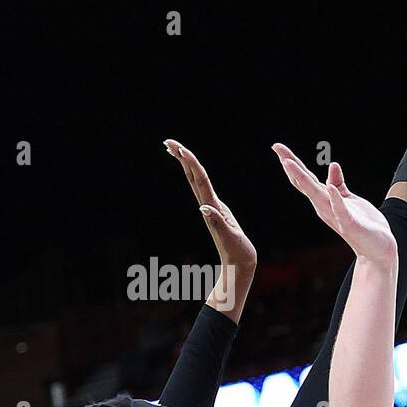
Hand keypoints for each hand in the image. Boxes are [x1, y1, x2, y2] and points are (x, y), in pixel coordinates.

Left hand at [165, 139, 255, 271]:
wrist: (239, 265)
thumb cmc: (237, 252)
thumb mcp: (228, 237)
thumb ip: (217, 223)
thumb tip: (204, 208)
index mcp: (211, 207)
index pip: (199, 179)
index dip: (190, 162)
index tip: (179, 148)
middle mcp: (208, 205)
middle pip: (192, 177)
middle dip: (181, 158)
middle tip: (168, 142)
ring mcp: (212, 208)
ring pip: (196, 181)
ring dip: (186, 165)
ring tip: (175, 150)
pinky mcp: (217, 211)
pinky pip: (205, 189)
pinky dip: (198, 177)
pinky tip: (195, 172)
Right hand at [272, 146, 395, 261]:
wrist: (378, 248)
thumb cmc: (363, 223)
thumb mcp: (348, 199)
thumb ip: (338, 183)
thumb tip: (332, 165)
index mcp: (324, 200)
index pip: (304, 179)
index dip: (291, 162)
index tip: (277, 146)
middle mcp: (325, 207)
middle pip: (304, 183)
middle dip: (290, 165)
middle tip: (276, 147)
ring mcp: (336, 216)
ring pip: (317, 195)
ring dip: (304, 179)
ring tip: (290, 162)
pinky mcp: (350, 224)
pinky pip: (341, 211)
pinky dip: (335, 199)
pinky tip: (330, 188)